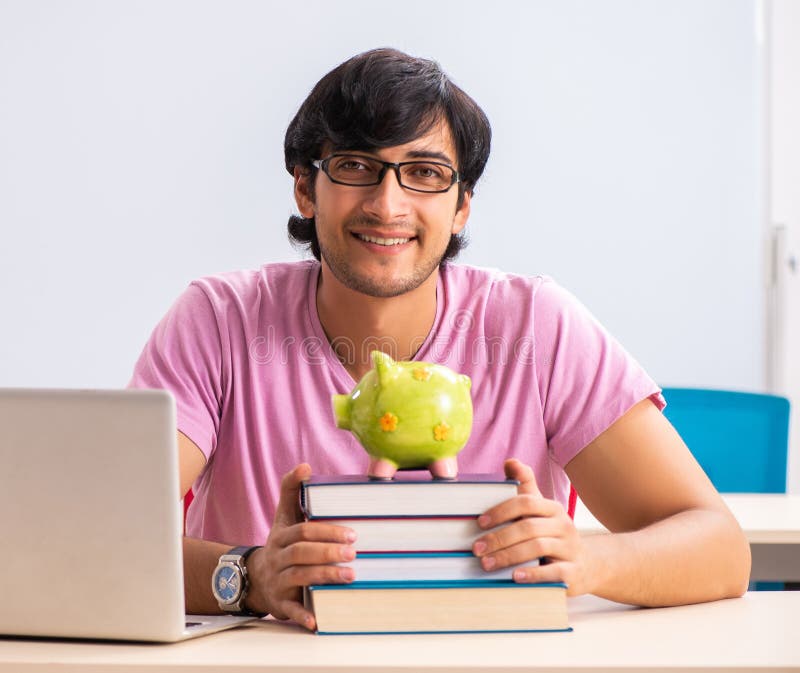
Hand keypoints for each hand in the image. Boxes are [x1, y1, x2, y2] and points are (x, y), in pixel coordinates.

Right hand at [245, 464, 355, 630]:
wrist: (255, 578)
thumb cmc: (281, 543)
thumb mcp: (284, 517)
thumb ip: (293, 491)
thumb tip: (304, 465)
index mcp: (282, 534)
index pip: (303, 529)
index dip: (326, 529)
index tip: (350, 530)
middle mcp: (277, 556)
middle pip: (302, 552)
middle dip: (328, 550)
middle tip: (353, 550)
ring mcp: (278, 580)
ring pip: (299, 576)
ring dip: (325, 576)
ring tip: (350, 575)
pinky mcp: (279, 603)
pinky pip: (290, 610)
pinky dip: (303, 615)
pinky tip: (317, 621)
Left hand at [472, 458, 588, 594]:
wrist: (587, 565)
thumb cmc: (553, 535)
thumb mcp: (541, 510)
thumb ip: (524, 486)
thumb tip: (510, 462)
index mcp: (552, 508)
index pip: (526, 502)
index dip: (501, 511)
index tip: (480, 523)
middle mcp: (563, 525)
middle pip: (528, 527)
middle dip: (499, 537)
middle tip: (477, 548)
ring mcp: (570, 549)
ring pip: (538, 548)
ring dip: (508, 556)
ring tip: (487, 564)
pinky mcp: (573, 573)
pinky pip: (553, 572)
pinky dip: (532, 574)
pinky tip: (515, 577)